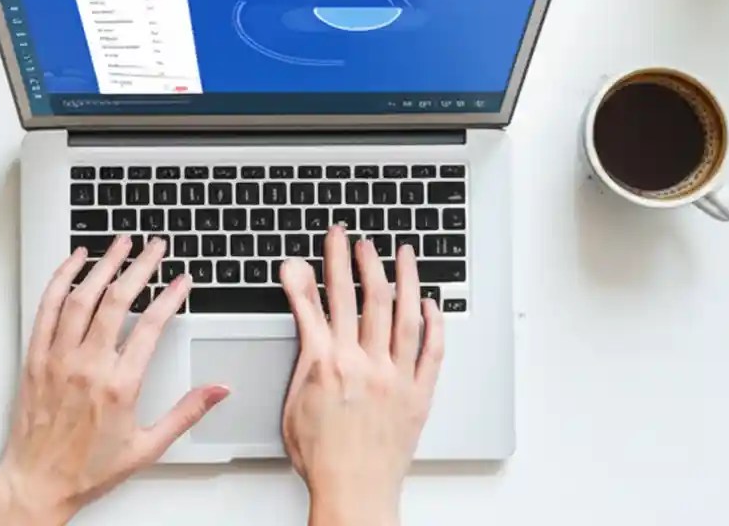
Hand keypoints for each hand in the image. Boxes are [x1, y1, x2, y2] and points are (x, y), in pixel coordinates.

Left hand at [0, 235, 228, 525]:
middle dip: (140, 267)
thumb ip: (187, 412)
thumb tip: (219, 390)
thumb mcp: (148, 446)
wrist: (37, 483)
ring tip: (121, 243)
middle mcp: (87, 366)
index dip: (171, 296)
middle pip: (117, 300)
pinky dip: (60, 279)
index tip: (182, 281)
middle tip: (155, 247)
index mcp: (119, 386)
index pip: (152, 326)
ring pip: (81, 297)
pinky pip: (46, 308)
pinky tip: (74, 261)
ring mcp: (58, 358)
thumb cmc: (88, 469)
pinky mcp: (35, 358)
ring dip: (103, 265)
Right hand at [279, 227, 444, 525]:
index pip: (321, 302)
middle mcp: (365, 365)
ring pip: (404, 315)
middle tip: (356, 238)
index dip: (318, 268)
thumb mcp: (294, 397)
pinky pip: (433, 351)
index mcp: (328, 364)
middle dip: (359, 260)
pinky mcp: (419, 394)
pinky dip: (434, 324)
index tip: (320, 245)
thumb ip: (301, 349)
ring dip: (403, 278)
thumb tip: (304, 317)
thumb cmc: (320, 455)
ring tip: (402, 253)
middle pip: (365, 297)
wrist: (353, 491)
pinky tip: (431, 303)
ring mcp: (396, 377)